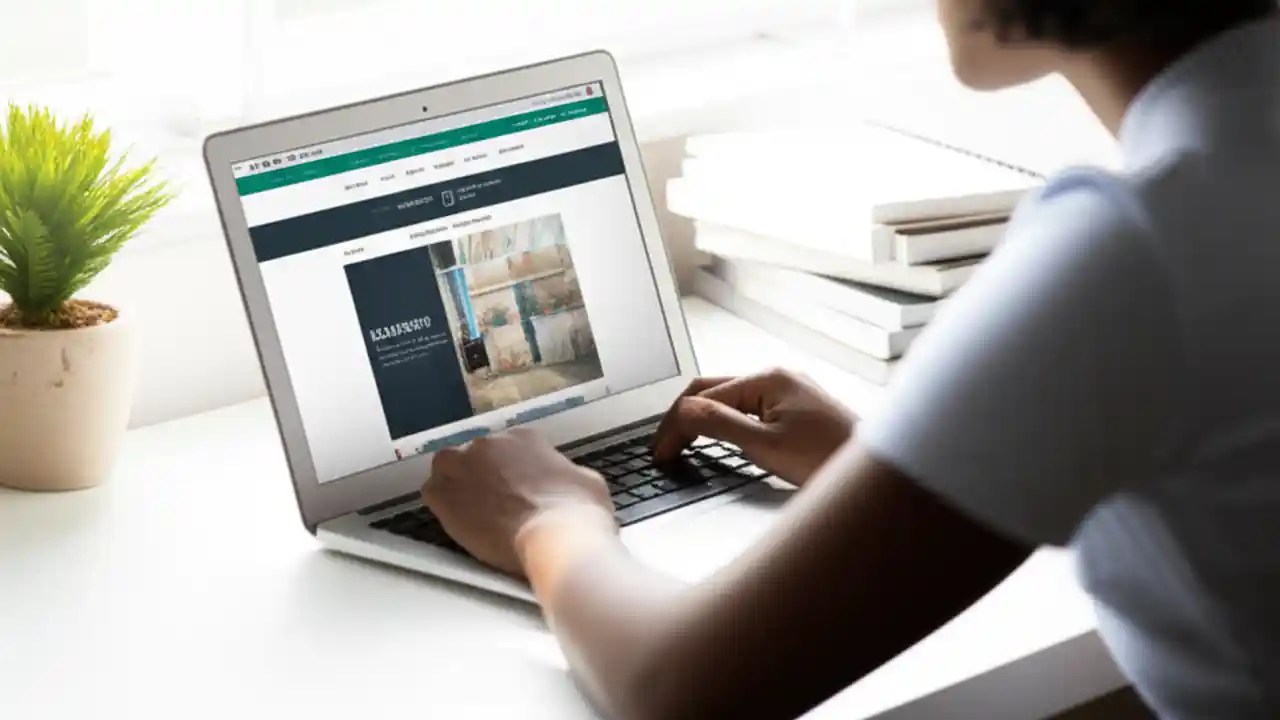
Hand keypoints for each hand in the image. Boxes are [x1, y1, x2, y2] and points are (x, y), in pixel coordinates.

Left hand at [422, 428, 616, 576]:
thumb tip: (563, 480)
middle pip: (476, 456)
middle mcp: (489, 444)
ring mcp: (463, 467)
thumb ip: (565, 473)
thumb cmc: (580, 512)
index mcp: (524, 437)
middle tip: (495, 504)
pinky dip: (441, 503)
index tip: (517, 490)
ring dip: (456, 483)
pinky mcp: (444, 496)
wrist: (557, 538)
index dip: (510, 471)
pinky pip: (432, 492)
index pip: (507, 449)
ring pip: (447, 468)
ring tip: (470, 510)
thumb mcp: (586, 480)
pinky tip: (456, 520)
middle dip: (482, 476)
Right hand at [653, 368, 855, 485]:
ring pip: (729, 399)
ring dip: (702, 418)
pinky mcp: (796, 408)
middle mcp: (777, 376)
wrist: (877, 471)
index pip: (702, 397)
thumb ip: (718, 425)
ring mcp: (788, 390)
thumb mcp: (765, 446)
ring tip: (681, 445)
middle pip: (712, 390)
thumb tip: (681, 413)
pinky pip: (748, 408)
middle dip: (682, 417)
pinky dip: (724, 422)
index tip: (660, 455)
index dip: (674, 427)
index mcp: (767, 378)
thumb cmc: (830, 460)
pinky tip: (717, 439)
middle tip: (663, 449)